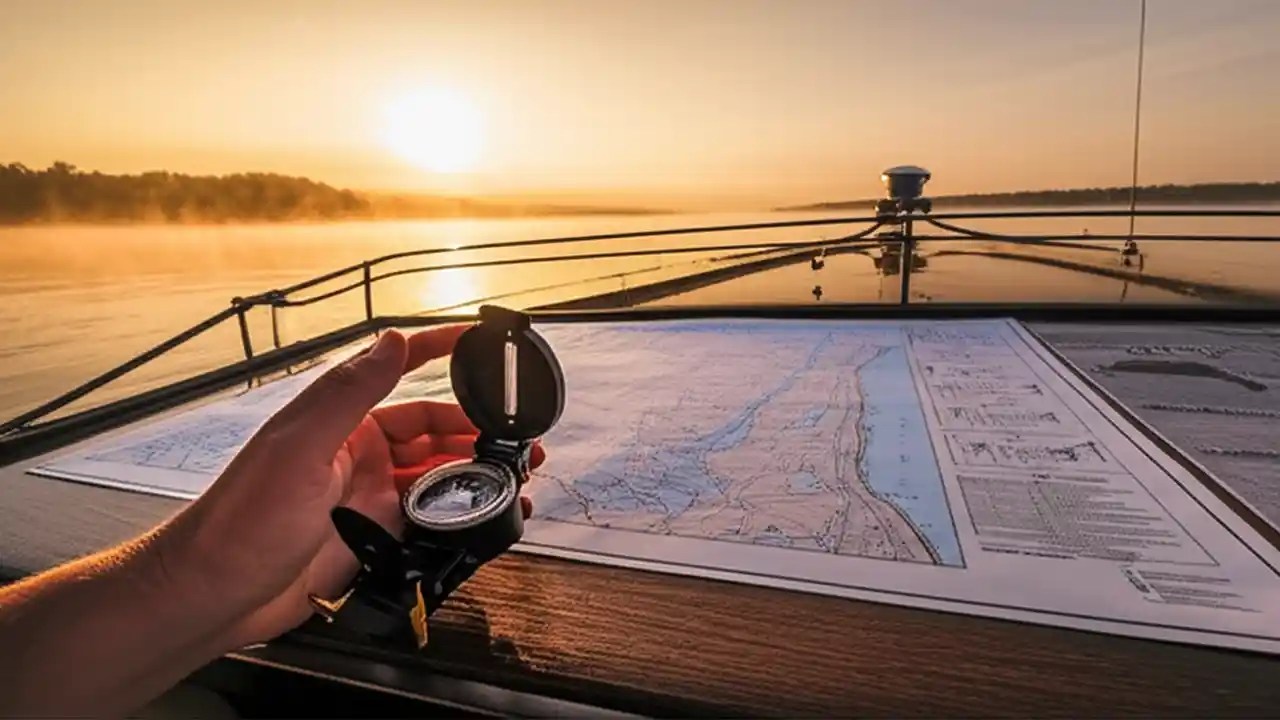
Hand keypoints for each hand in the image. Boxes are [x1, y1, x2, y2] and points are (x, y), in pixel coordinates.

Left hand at [164, 326, 543, 648]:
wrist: (216, 594)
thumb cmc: (241, 519)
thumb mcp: (299, 447)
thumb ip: (349, 393)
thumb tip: (390, 340)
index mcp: (341, 420)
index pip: (399, 369)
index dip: (441, 351)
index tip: (480, 341)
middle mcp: (360, 453)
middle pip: (435, 429)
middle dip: (479, 426)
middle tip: (522, 434)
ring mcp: (371, 496)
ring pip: (440, 474)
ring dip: (478, 471)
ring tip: (519, 471)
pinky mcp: (379, 538)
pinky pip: (433, 520)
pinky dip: (465, 516)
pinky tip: (490, 517)